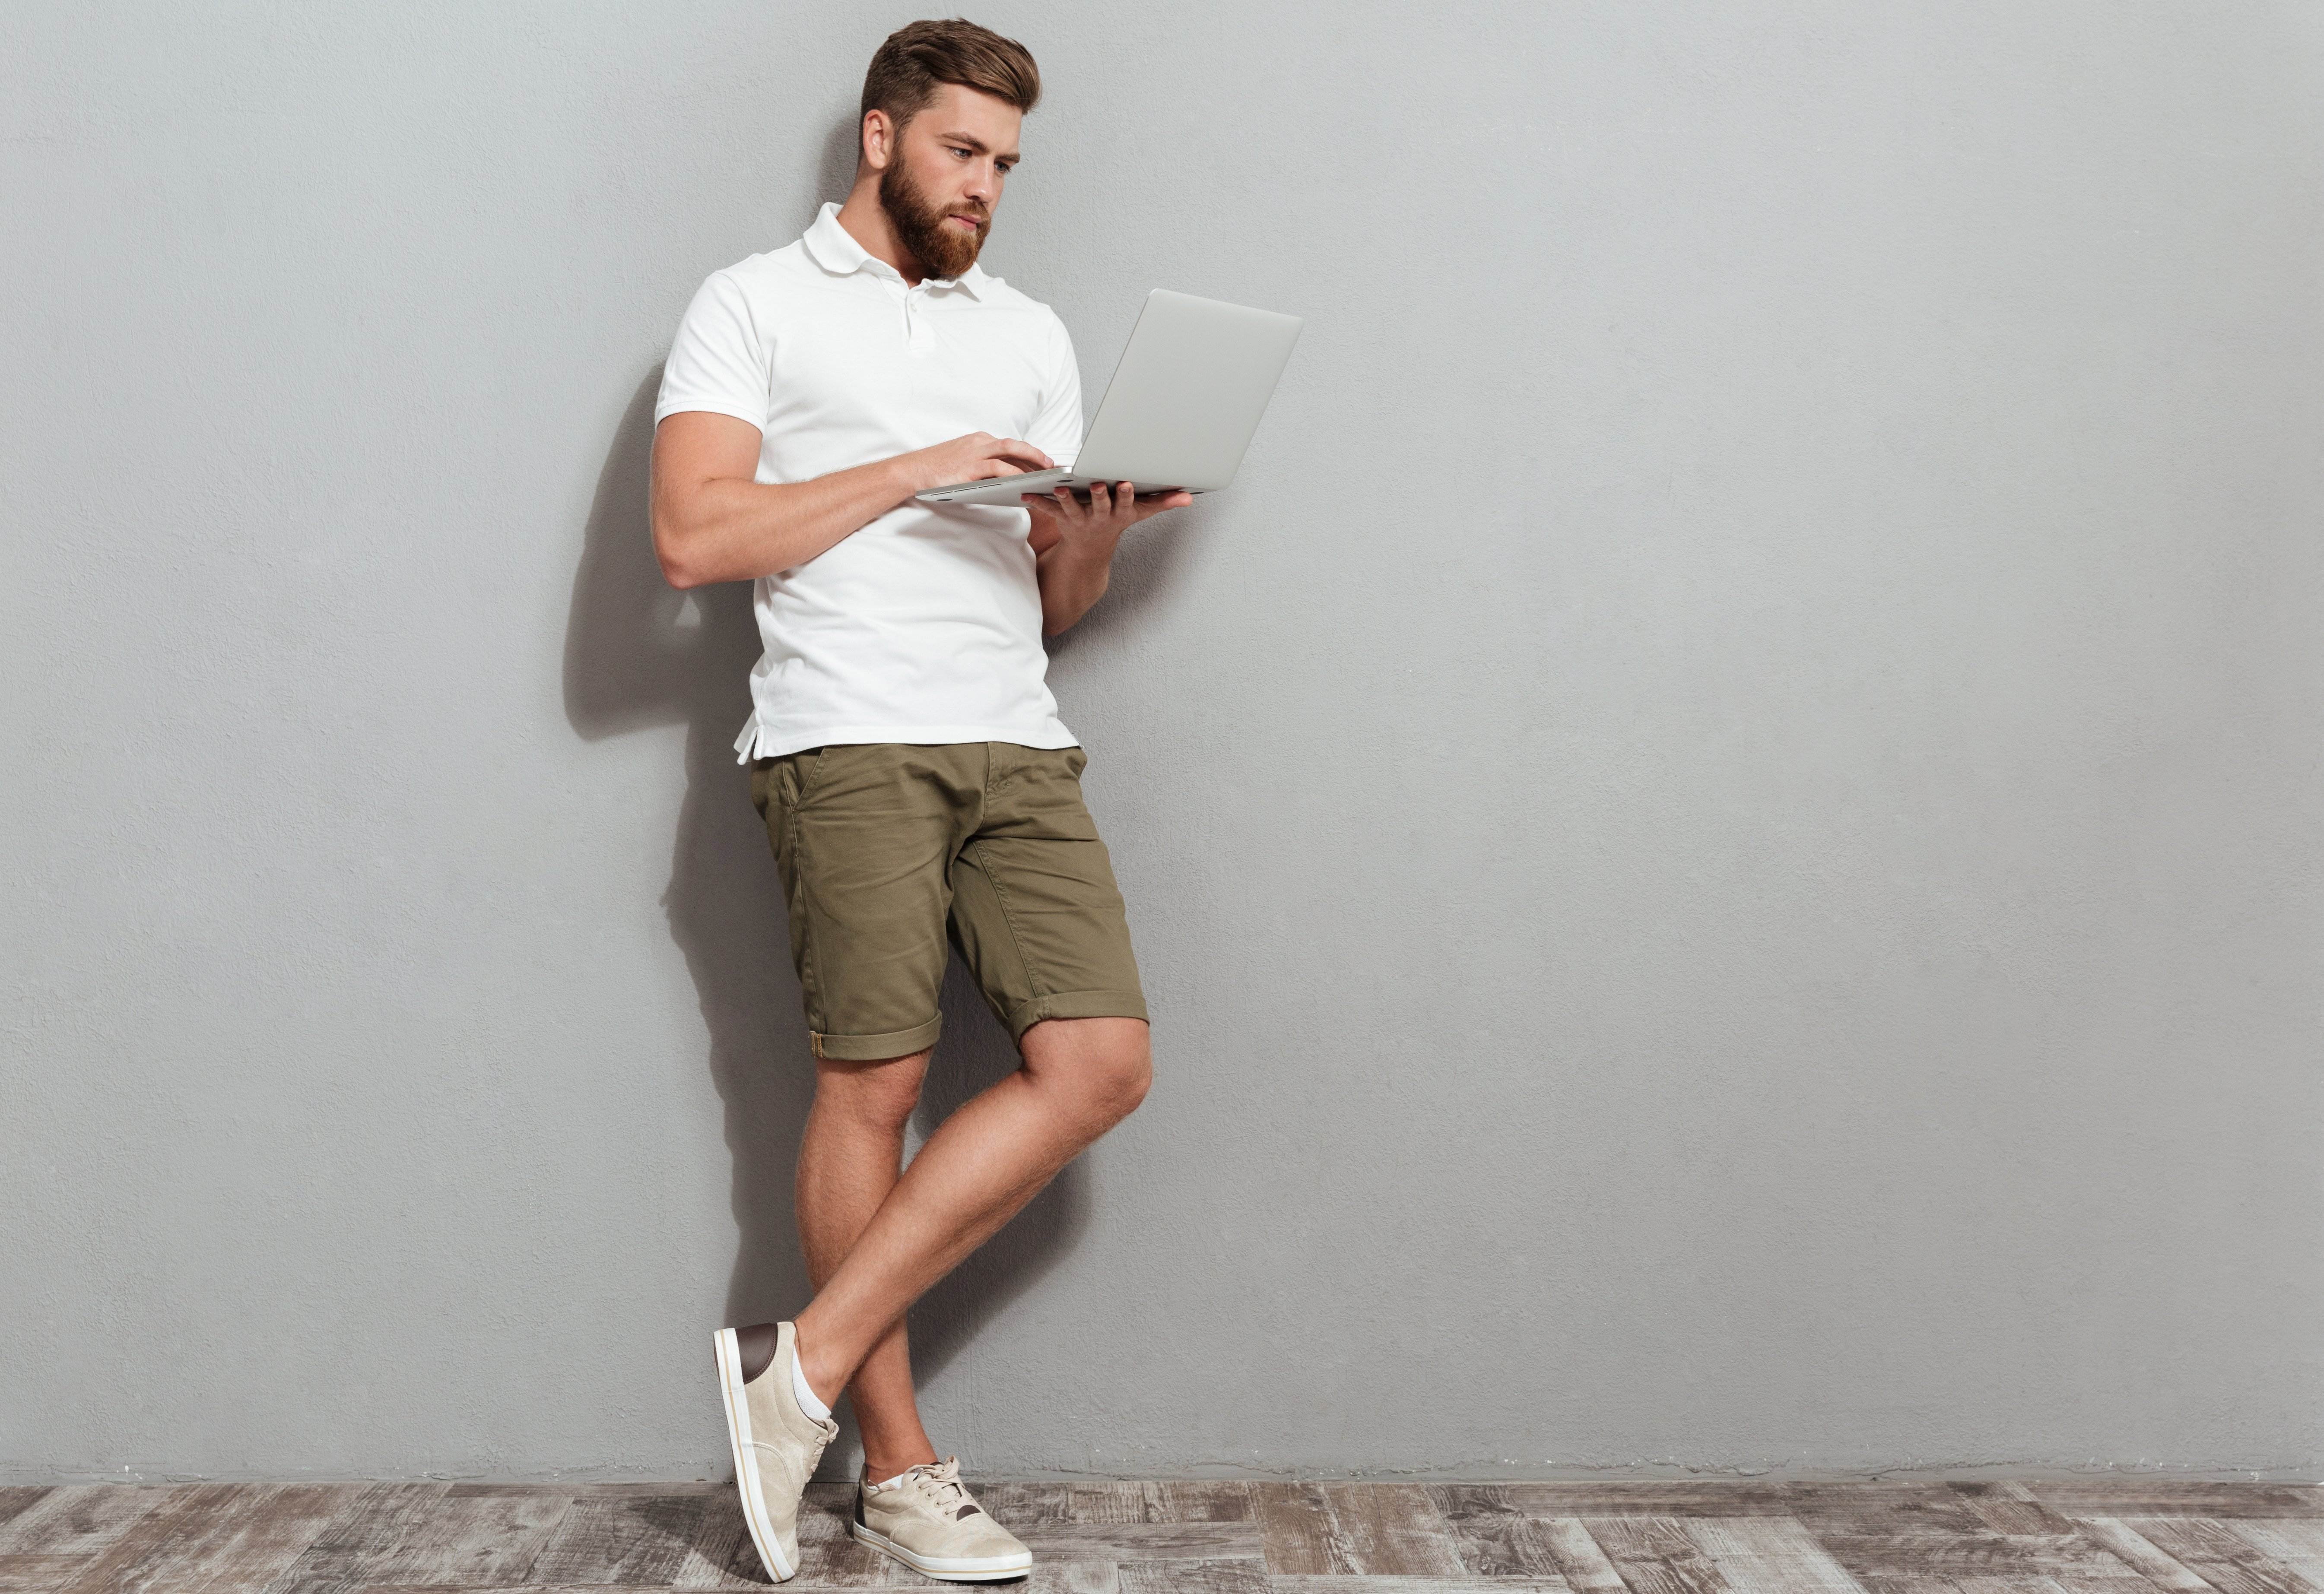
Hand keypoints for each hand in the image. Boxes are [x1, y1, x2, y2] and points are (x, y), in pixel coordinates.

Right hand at [906, 432, 1052, 493]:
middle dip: (1035, 453)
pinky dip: (1013, 473)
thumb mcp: (963, 462)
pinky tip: (1024, 482)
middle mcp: (979, 442)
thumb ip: (983, 466)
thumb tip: (1004, 479)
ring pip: (1009, 450)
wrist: (912, 471)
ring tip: (1044, 472)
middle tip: (1052, 464)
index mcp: (978, 440)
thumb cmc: (937, 470)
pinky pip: (997, 468)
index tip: (1043, 461)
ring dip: (1030, 460)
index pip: (1009, 445)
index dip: (1029, 452)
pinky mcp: (969, 467)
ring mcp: (974, 453)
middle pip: (1014, 444)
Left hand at [1020, 480, 1193, 551]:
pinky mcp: (1062, 519)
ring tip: (1060, 488)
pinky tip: (1026, 493)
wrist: (1091, 549)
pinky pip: (1048, 510)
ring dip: (1066, 499)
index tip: (1129, 483)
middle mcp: (1100, 518)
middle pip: (1100, 505)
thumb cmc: (1117, 521)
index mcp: (1120, 513)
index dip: (1127, 494)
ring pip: (1073, 508)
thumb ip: (1164, 503)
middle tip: (1098, 484)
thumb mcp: (1141, 513)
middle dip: (1100, 496)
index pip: (1126, 503)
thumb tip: (1188, 497)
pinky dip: (1037, 502)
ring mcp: (1081, 519)